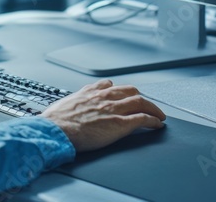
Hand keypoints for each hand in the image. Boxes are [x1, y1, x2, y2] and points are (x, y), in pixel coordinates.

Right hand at [41, 79, 165, 151]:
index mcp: (91, 91)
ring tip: (159, 114)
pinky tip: (157, 124)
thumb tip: (72, 107)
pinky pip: (143, 118)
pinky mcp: (120, 124)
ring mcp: (113, 109)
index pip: (112, 86)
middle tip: (146, 105)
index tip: (126, 96)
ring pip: (141, 102)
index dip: (122, 92)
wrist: (56, 130)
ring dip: (153, 108)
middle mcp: (104, 97)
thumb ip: (75, 101)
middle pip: (131, 91)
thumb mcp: (66, 103)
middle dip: (141, 98)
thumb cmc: (56, 121)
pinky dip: (153, 120)